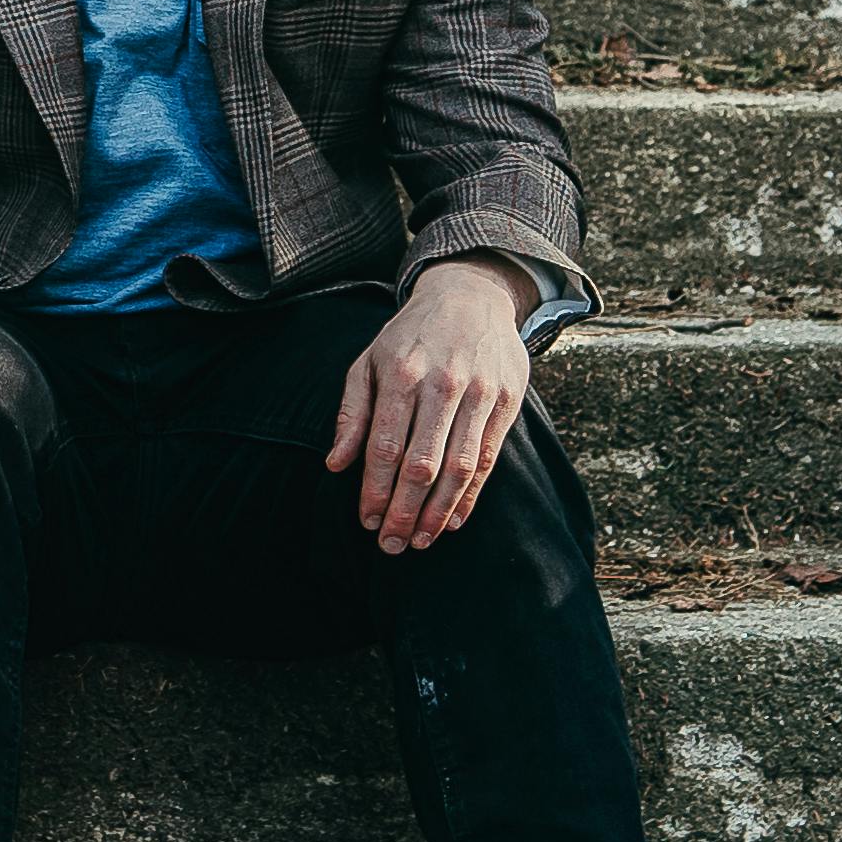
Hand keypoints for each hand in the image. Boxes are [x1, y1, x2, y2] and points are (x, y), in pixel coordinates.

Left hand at [327, 256, 533, 552]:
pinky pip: (488, 459)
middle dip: (404, 511)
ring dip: (438, 512)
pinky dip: (471, 495)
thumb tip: (335, 464)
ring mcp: (479, 393)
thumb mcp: (370, 361)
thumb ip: (352, 412)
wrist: (470, 296)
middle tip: (391, 545)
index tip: (366, 522)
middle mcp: (443, 384)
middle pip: (422, 463)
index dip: (375, 490)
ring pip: (459, 467)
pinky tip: (453, 520)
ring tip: (421, 541)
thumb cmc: (410, 337)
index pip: (385, 446)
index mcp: (402, 373)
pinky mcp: (506, 401)